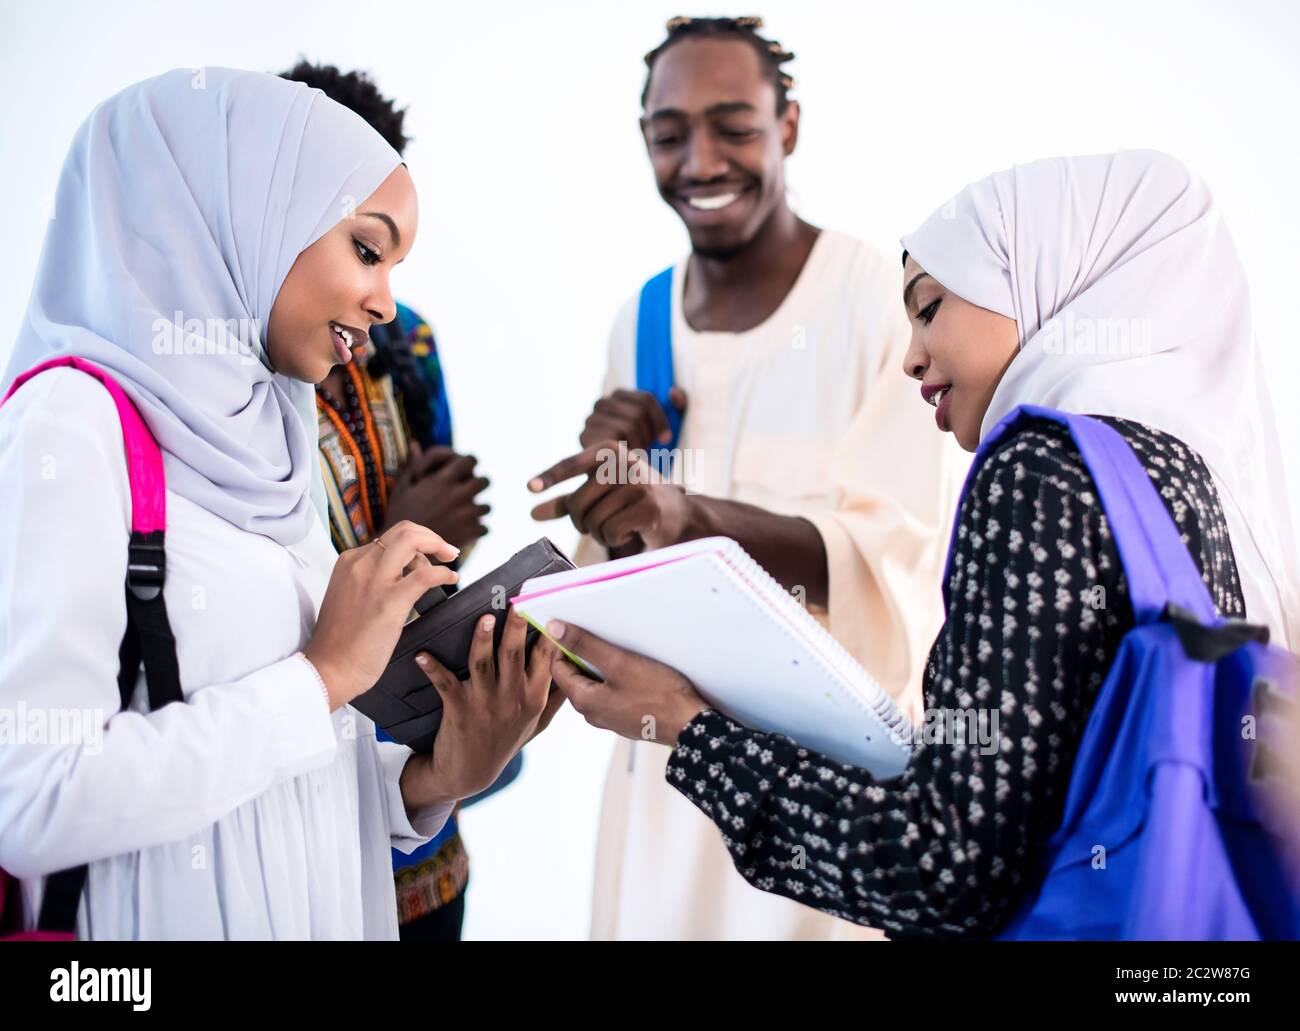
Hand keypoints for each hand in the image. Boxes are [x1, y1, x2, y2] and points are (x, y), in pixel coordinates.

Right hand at [305, 521, 459, 707]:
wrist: (328, 669)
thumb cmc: (341, 641)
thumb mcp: (351, 596)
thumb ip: (371, 580)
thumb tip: (405, 573)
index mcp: (350, 562)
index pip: (390, 537)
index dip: (416, 542)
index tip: (429, 555)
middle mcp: (360, 564)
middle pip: (404, 530)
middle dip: (431, 536)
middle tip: (447, 551)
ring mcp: (374, 580)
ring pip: (412, 540)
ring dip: (438, 545)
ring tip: (451, 560)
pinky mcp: (389, 601)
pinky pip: (425, 575)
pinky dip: (443, 573)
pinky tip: (451, 580)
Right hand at [383, 441, 489, 551]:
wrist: (399, 547)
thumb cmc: (397, 513)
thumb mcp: (402, 486)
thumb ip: (413, 464)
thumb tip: (415, 443)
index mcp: (442, 481)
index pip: (470, 460)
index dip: (469, 462)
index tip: (465, 468)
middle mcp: (457, 496)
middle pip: (484, 482)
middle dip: (478, 484)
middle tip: (469, 490)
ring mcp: (465, 515)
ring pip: (486, 507)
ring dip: (478, 508)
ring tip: (467, 512)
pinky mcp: (467, 534)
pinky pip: (484, 528)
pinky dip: (477, 529)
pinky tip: (466, 530)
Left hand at [399, 608, 565, 807]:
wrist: (469, 774)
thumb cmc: (504, 743)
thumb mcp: (537, 724)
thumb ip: (555, 698)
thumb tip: (574, 670)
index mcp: (533, 697)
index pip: (546, 659)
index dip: (547, 633)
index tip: (549, 608)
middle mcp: (512, 698)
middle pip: (515, 655)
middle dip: (517, 627)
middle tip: (519, 601)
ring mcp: (485, 704)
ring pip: (483, 664)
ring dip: (482, 640)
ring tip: (484, 618)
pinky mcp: (458, 709)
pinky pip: (445, 684)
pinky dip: (432, 668)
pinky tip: (422, 655)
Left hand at [527, 440, 693, 549]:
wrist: (676, 514)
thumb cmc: (632, 502)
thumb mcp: (600, 496)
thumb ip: (568, 502)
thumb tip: (532, 513)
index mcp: (609, 451)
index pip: (572, 464)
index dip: (550, 477)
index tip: (530, 488)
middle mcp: (623, 460)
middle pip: (577, 503)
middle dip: (582, 522)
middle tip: (599, 525)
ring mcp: (638, 482)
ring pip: (593, 520)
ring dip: (600, 533)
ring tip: (620, 526)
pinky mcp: (649, 506)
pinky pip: (610, 531)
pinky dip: (615, 540)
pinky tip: (631, 532)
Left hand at [545, 621, 707, 746]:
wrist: (689, 724)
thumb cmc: (658, 695)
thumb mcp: (619, 662)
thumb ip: (586, 645)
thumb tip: (555, 630)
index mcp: (583, 700)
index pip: (558, 667)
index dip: (565, 646)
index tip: (579, 631)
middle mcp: (592, 713)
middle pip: (577, 676)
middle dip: (586, 655)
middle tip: (605, 640)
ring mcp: (609, 717)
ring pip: (596, 684)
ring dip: (604, 667)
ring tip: (623, 655)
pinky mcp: (625, 717)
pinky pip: (612, 693)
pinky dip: (617, 679)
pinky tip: (635, 672)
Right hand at [579, 387, 686, 450]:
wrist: (616, 476)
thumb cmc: (641, 449)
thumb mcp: (663, 427)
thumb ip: (677, 406)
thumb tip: (674, 392)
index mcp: (619, 395)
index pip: (646, 399)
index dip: (661, 420)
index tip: (666, 439)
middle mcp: (601, 402)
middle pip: (638, 413)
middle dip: (648, 435)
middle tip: (646, 450)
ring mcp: (591, 419)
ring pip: (629, 426)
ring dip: (638, 446)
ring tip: (635, 455)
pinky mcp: (585, 437)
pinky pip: (615, 440)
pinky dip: (625, 453)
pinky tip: (625, 460)